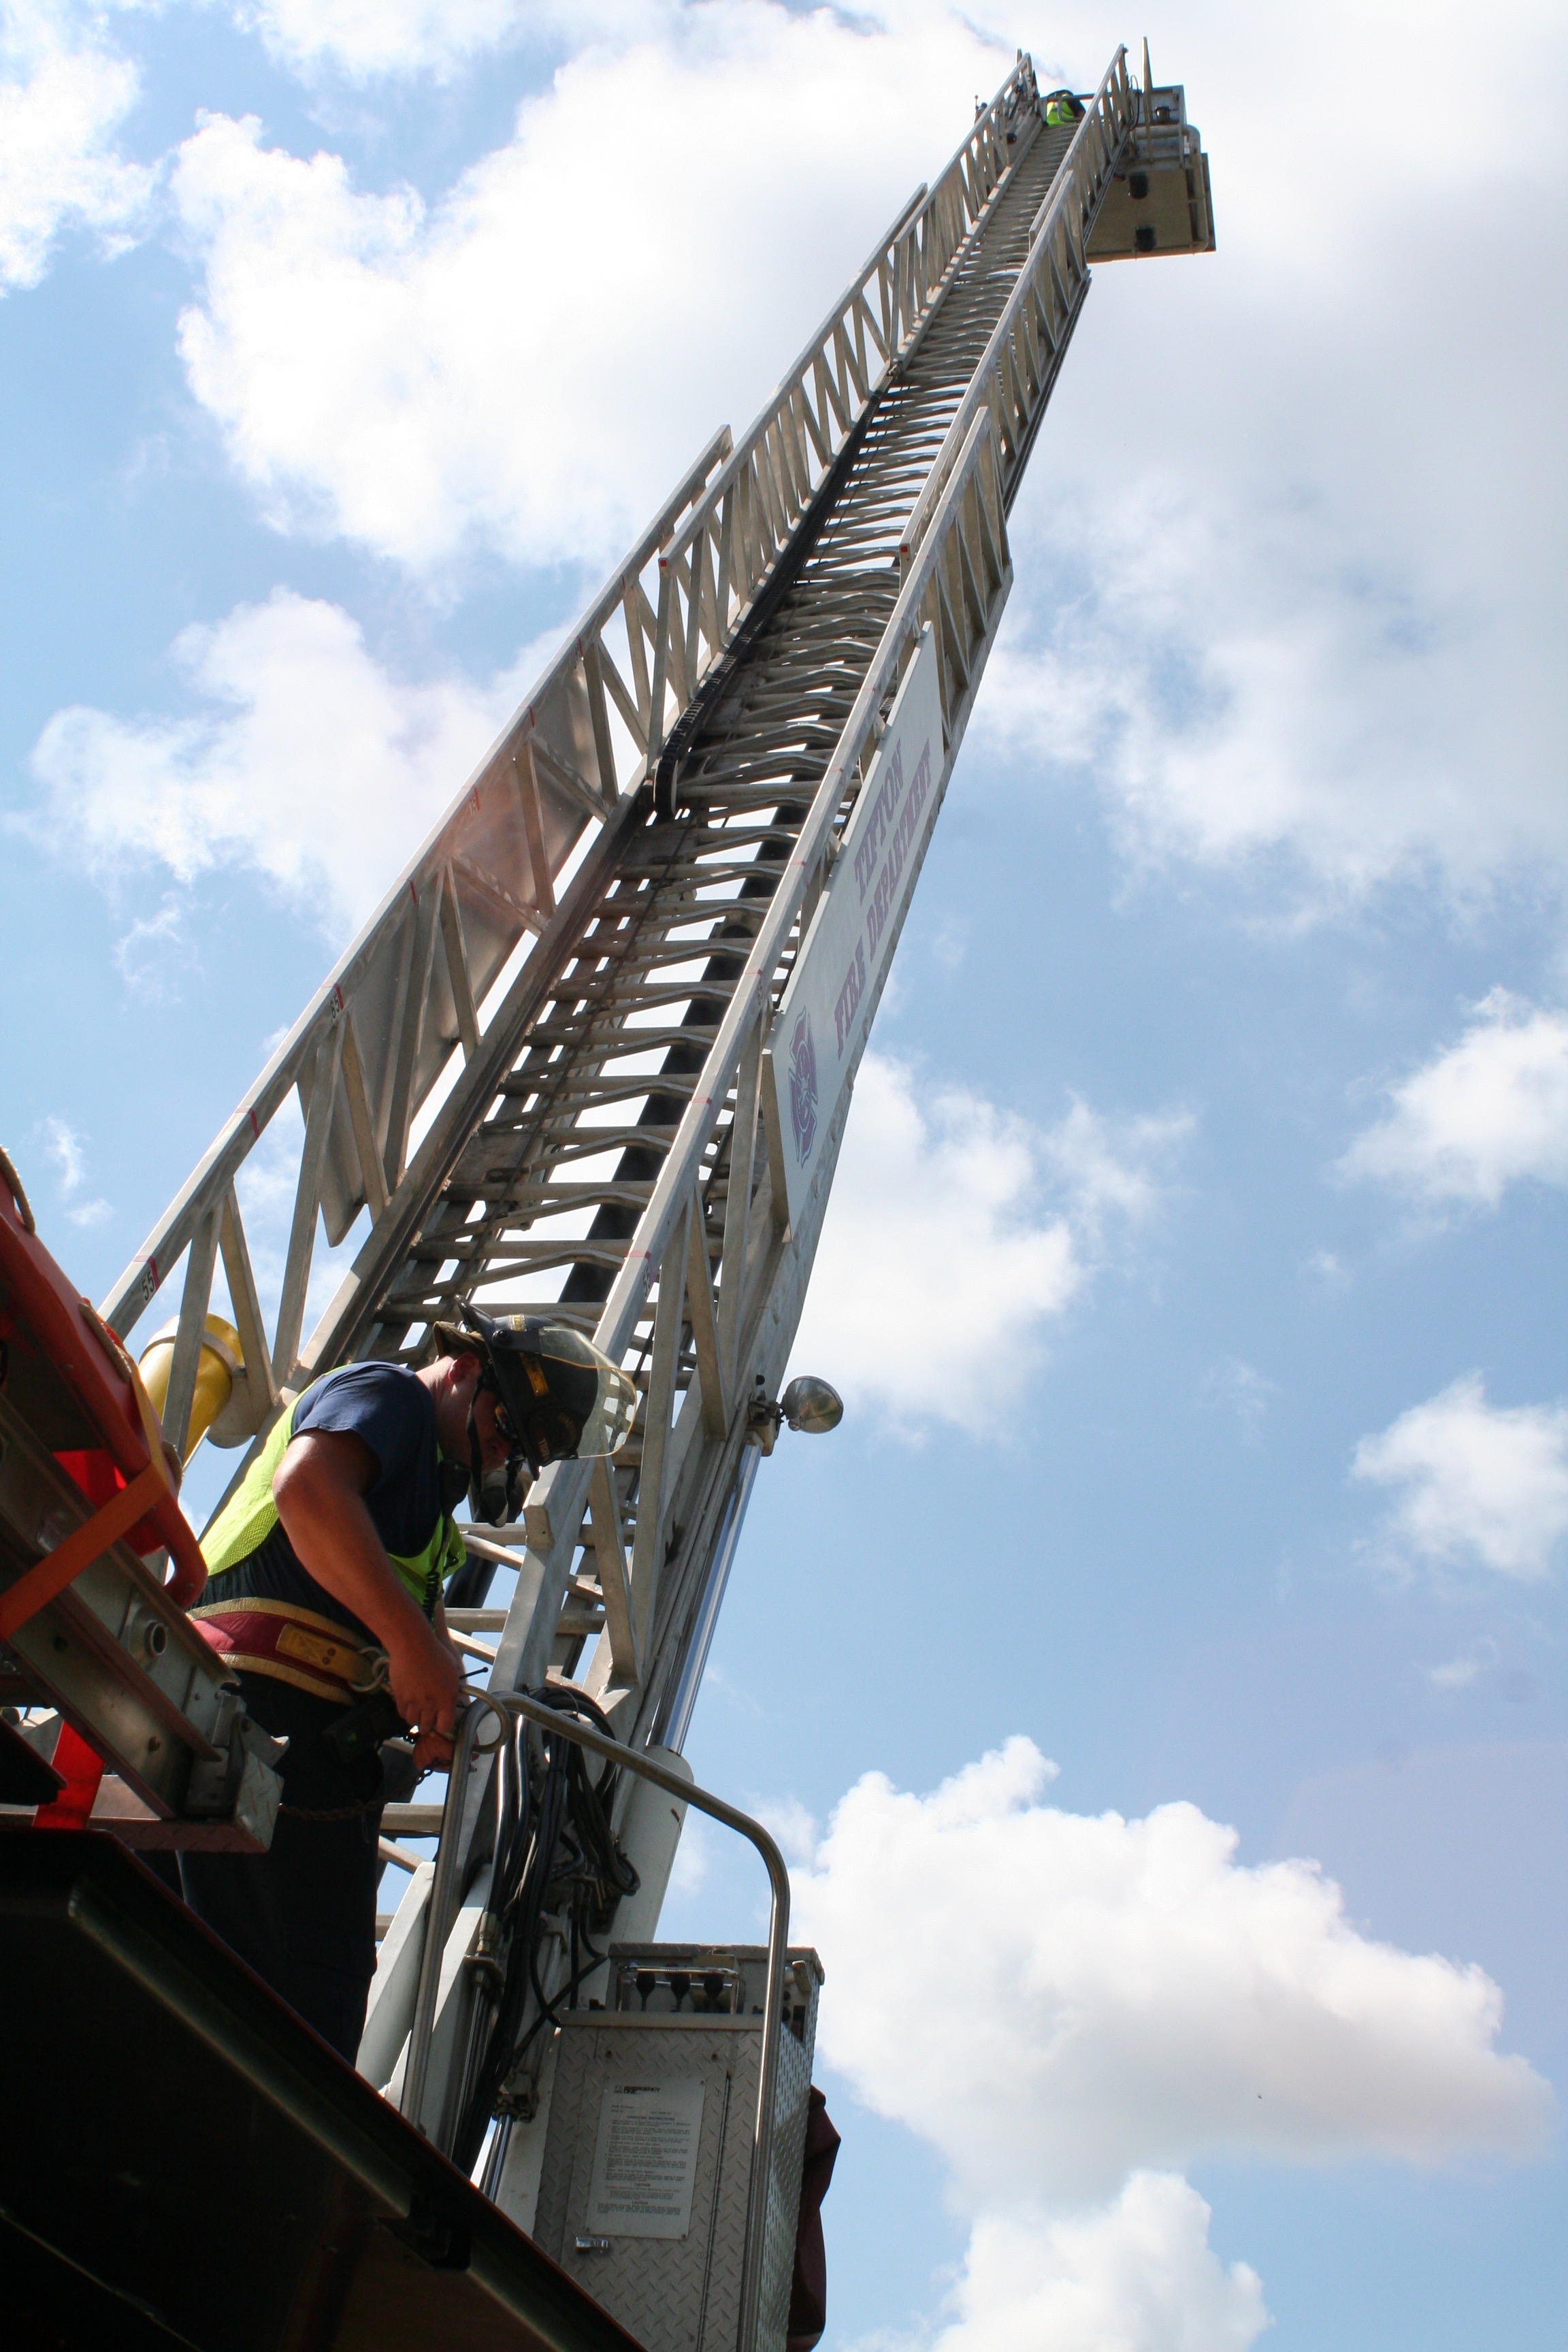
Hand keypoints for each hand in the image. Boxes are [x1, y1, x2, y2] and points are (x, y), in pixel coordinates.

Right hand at [386, 1616, 464, 1769]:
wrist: (413, 1645)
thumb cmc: (436, 1653)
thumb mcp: (453, 1670)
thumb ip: (452, 1688)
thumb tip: (452, 1698)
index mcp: (447, 1698)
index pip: (445, 1726)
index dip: (443, 1726)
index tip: (441, 1722)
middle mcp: (430, 1704)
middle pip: (427, 1727)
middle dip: (428, 1724)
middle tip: (428, 1718)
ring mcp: (413, 1702)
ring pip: (413, 1722)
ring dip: (416, 1719)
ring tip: (417, 1711)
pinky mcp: (400, 1697)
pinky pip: (401, 1713)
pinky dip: (405, 1712)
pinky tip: (408, 1705)